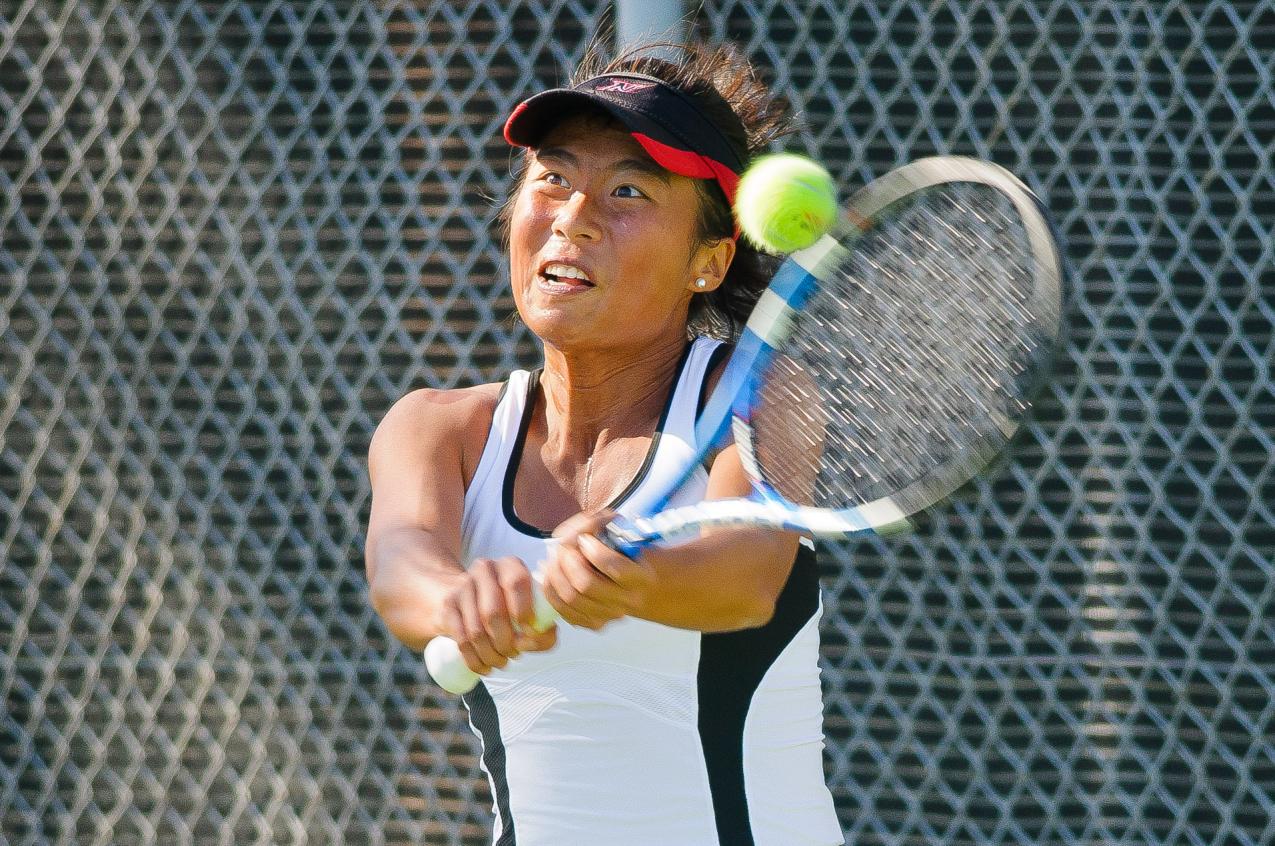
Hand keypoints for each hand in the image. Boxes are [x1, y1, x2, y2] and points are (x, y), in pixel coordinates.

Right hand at [435, 556, 557, 675]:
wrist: (470, 598)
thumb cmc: (509, 606)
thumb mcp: (530, 610)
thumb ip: (544, 627)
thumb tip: (540, 638)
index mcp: (510, 565)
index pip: (517, 582)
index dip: (524, 611)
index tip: (530, 633)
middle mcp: (485, 569)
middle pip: (493, 613)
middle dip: (507, 642)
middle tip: (515, 654)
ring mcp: (463, 586)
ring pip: (476, 630)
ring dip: (492, 654)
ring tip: (502, 661)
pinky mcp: (449, 605)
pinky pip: (461, 639)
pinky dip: (475, 660)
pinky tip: (486, 667)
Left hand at [544, 510, 655, 629]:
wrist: (630, 580)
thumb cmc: (620, 550)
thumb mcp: (617, 530)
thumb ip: (594, 524)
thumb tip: (565, 536)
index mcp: (641, 577)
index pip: (616, 568)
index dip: (594, 551)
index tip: (584, 539)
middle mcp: (629, 601)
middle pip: (587, 585)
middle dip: (567, 562)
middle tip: (561, 548)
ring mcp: (611, 615)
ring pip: (571, 599)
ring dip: (555, 575)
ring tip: (552, 559)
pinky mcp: (593, 623)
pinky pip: (564, 611)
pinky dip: (551, 591)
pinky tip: (550, 575)